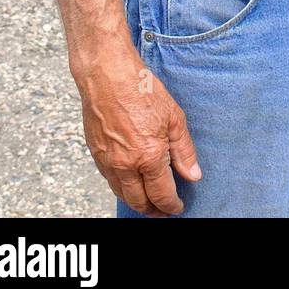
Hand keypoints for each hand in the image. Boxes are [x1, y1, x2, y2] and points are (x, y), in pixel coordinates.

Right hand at [76, 42, 201, 215]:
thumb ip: (184, 151)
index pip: (162, 194)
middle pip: (139, 201)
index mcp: (148, 157)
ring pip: (121, 194)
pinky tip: (131, 183)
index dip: (171, 205)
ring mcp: (107, 161)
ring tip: (149, 202)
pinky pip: (110, 181)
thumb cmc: (142, 91)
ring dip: (136, 202)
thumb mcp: (174, 118)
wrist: (107, 77)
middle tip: (163, 212)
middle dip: (153, 210)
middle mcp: (125, 165)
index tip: (178, 208)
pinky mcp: (95, 154)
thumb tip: (192, 175)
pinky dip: (122, 188)